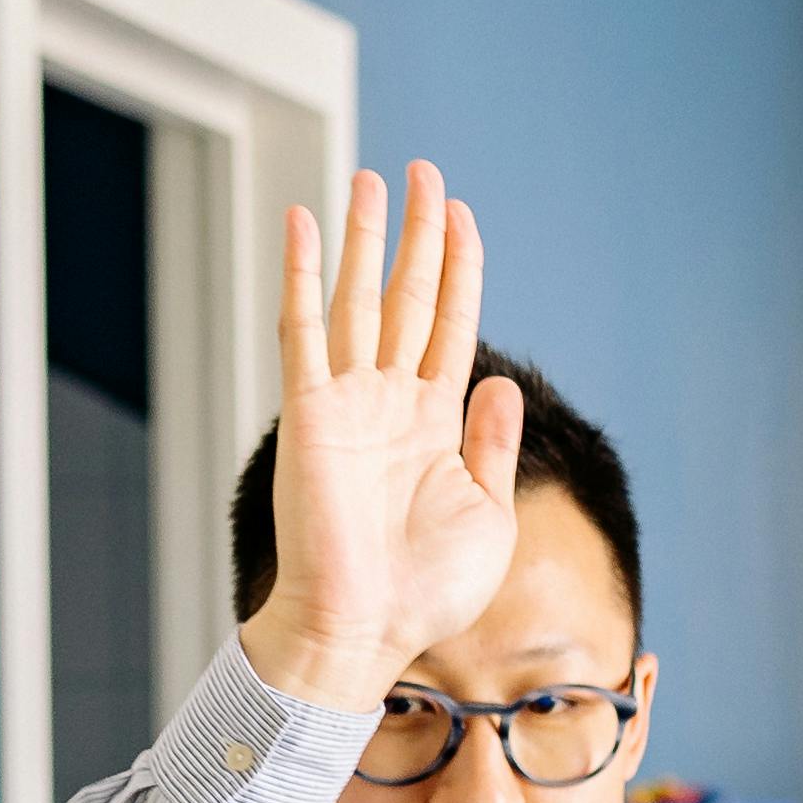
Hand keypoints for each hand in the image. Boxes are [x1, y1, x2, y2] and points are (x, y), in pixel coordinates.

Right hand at [233, 165, 520, 711]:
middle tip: (423, 173)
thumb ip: (492, 444)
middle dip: (418, 234)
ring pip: (358, 298)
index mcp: (435, 423)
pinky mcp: (309, 411)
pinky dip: (299, 272)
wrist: (365, 629)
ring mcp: (348, 402)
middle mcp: (390, 402)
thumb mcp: (488, 514)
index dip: (460, 267)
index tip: (461, 214)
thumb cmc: (428, 591)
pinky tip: (301, 221)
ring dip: (363, 237)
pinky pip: (302, 327)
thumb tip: (503, 381)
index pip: (451, 324)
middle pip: (408, 296)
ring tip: (370, 178)